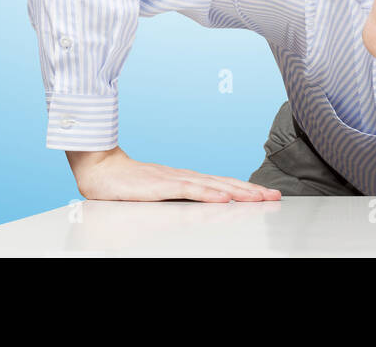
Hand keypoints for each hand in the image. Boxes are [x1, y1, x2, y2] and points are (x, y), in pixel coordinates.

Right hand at [66, 146, 283, 201]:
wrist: (99, 168)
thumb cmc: (126, 183)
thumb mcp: (157, 194)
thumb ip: (176, 198)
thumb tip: (199, 206)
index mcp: (185, 179)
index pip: (221, 184)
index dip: (245, 189)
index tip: (266, 194)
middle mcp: (184, 177)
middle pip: (224, 183)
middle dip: (251, 191)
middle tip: (275, 196)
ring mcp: (173, 180)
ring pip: (213, 186)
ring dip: (238, 192)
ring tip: (259, 197)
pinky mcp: (160, 186)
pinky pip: (189, 190)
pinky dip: (209, 193)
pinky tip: (224, 197)